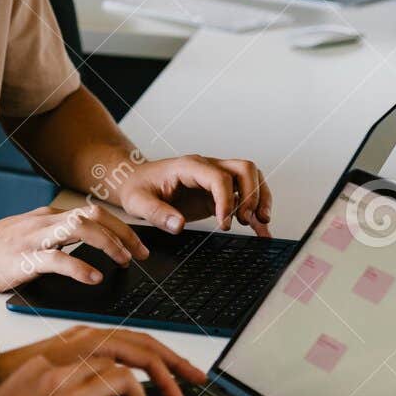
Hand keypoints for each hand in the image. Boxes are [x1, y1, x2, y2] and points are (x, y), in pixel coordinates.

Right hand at [0, 204, 149, 296]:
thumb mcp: (26, 238)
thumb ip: (53, 240)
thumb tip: (83, 250)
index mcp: (46, 216)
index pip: (93, 213)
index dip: (121, 227)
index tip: (138, 245)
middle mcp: (42, 222)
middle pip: (94, 216)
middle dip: (123, 234)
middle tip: (141, 254)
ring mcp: (32, 238)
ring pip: (80, 229)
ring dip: (108, 244)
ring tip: (123, 262)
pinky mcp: (21, 259)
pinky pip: (57, 260)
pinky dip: (79, 268)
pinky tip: (94, 278)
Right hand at [0, 325, 207, 395]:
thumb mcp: (37, 378)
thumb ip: (66, 372)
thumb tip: (91, 380)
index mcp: (69, 346)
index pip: (125, 341)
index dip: (155, 352)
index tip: (174, 363)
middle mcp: (76, 359)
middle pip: (138, 349)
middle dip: (172, 364)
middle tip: (196, 377)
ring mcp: (79, 387)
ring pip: (134, 374)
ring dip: (161, 392)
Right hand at [0, 356, 173, 395]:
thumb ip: (30, 387)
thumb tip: (42, 394)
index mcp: (41, 367)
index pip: (85, 357)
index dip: (105, 369)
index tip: (115, 379)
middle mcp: (60, 375)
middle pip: (109, 360)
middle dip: (132, 370)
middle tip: (149, 381)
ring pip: (124, 377)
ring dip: (143, 390)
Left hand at [113, 155, 272, 236]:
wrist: (135, 181)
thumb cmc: (137, 187)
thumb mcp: (138, 201)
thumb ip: (157, 213)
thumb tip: (178, 225)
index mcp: (188, 166)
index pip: (219, 177)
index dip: (227, 200)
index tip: (224, 223)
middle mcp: (206, 168)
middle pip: (244, 169)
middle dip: (252, 194)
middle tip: (246, 219)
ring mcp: (214, 178)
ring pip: (251, 178)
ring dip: (260, 198)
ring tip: (261, 223)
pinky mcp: (217, 192)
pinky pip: (243, 196)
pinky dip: (255, 211)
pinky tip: (261, 228)